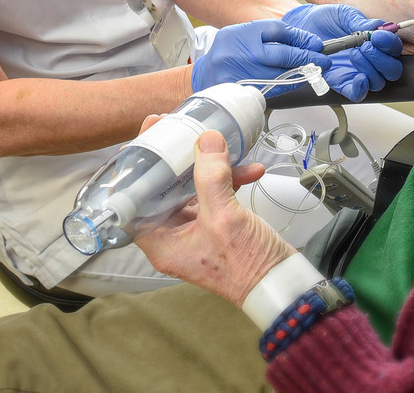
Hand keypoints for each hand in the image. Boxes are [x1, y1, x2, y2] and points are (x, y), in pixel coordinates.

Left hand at [136, 129, 293, 306]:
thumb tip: (205, 139)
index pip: (134, 199)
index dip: (138, 167)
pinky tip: (248, 169)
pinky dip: (228, 180)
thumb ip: (211, 175)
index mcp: (160, 241)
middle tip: (179, 129)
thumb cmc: (246, 265)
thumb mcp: (224, 217)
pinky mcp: (215, 226)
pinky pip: (213, 195)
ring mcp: (194, 231)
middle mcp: (172, 236)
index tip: (147, 138)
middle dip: (176, 159)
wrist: (279, 285)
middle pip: (162, 188)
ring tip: (224, 146)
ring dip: (210, 168)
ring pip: (191, 188)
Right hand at [192, 19, 331, 91]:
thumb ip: (270, 34)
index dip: (301, 36)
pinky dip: (289, 85)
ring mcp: (243, 73)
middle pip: (283, 53)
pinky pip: (274, 89)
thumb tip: (303, 40)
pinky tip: (299, 81)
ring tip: (316, 71)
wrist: (207, 74)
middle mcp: (242, 52)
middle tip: (324, 59)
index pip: (278, 30)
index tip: (315, 43)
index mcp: (243, 33)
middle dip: (308, 57)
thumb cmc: (229, 51)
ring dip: (303, 73)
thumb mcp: (245, 32)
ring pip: (282, 74)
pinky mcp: (244, 90)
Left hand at [283, 4, 403, 101]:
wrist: (303, 27)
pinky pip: (357, 94)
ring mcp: (357, 73)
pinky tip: (358, 77)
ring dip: (370, 70)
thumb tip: (376, 26)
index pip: (394, 48)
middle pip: (392, 70)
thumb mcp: (343, 14)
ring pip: (378, 82)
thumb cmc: (326, 20)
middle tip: (365, 47)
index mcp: (376, 42)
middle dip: (382, 59)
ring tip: (354, 54)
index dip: (390, 44)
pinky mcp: (342, 83)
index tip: (378, 36)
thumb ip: (359, 21)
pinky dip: (360, 89)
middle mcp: (371, 60)